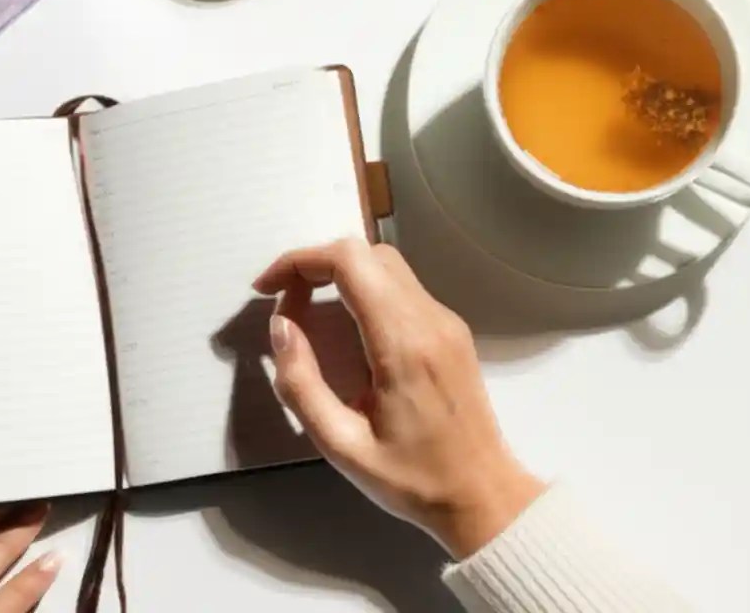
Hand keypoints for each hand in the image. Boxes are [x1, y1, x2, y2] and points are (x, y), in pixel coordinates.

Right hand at [254, 239, 544, 558]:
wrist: (483, 497)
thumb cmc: (412, 480)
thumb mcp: (341, 445)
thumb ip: (302, 384)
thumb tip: (280, 327)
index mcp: (403, 343)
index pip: (349, 262)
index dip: (299, 261)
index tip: (265, 289)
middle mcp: (430, 319)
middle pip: (367, 253)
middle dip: (315, 265)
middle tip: (284, 306)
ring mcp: (446, 322)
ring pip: (386, 265)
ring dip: (339, 275)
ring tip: (306, 315)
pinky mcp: (451, 332)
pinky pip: (401, 288)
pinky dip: (362, 290)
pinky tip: (343, 329)